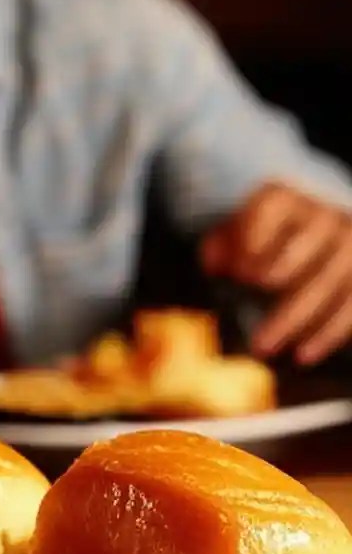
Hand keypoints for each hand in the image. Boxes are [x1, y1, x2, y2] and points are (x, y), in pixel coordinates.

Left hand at [201, 182, 351, 364]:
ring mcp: (348, 242)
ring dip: (299, 321)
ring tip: (264, 349)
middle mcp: (322, 215)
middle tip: (251, 324)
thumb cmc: (256, 236)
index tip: (243, 275)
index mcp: (282, 198)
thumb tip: (215, 264)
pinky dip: (330, 333)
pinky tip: (304, 354)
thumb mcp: (231, 234)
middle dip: (278, 289)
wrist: (304, 226)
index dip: (258, 241)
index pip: (272, 211)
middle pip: (307, 254)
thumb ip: (220, 246)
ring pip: (334, 283)